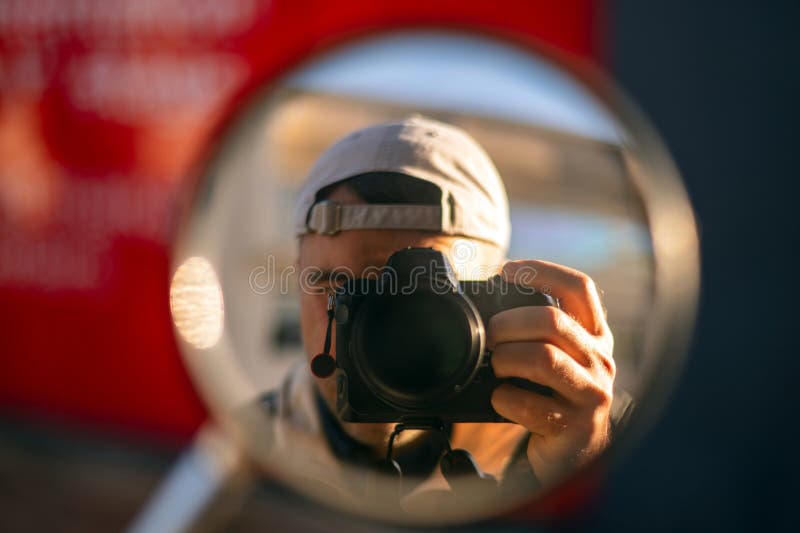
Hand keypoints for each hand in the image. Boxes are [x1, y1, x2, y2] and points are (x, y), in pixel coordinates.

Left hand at [489, 260, 614, 484]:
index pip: (580, 288)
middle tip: (490, 335)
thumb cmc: (555, 397)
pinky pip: (528, 404)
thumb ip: (539, 329)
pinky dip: (503, 398)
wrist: (575, 456)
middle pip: (551, 320)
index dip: (542, 271)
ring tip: (496, 367)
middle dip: (507, 323)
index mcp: (596, 336)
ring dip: (505, 358)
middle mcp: (600, 361)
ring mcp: (591, 395)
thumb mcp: (559, 356)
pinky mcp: (574, 426)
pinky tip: (501, 399)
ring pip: (542, 358)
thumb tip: (491, 294)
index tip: (507, 271)